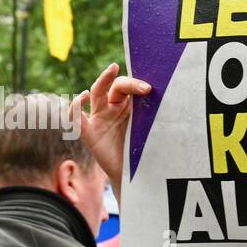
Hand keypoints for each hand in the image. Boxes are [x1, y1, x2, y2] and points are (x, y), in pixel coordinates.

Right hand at [69, 63, 151, 193]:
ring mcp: (99, 119)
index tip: (148, 89)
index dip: (134, 84)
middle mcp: (112, 108)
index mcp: (127, 105)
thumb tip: (170, 97)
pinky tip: (83, 97)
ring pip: (96, 93)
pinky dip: (76, 105)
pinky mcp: (89, 133)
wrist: (133, 175)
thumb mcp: (148, 130)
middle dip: (121, 80)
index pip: (126, 87)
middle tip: (134, 78)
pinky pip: (77, 117)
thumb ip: (152, 115)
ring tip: (111, 71)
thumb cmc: (142, 150)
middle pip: (112, 87)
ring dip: (102, 81)